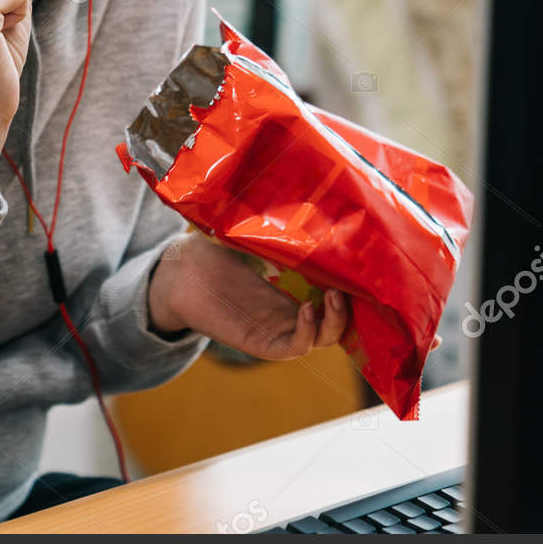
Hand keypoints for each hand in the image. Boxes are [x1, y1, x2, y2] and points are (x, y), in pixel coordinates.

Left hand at [147, 229, 350, 360]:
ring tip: (335, 296)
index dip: (354, 295)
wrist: (179, 274)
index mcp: (295, 294)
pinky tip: (308, 308)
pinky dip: (306, 333)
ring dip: (334, 323)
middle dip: (351, 311)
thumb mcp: (257, 240)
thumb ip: (281, 229)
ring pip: (320, 340)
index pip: (337, 304)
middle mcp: (290, 316)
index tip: (364, 274)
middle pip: (337, 326)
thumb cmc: (216, 254)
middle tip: (352, 288)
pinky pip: (292, 348)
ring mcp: (275, 330)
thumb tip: (309, 195)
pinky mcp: (256, 342)